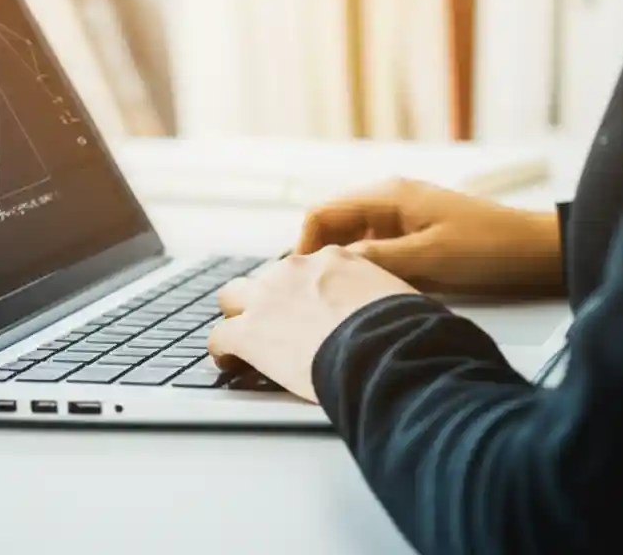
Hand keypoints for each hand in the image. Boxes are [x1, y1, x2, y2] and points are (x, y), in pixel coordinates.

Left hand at [209, 247, 417, 403]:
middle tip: (273, 324)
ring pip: (233, 298)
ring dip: (239, 317)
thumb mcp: (398, 299)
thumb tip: (398, 319)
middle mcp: (295, 269)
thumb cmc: (402, 330)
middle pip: (265, 277)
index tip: (308, 309)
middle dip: (266, 299)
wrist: (381, 349)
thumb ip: (382, 300)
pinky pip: (220, 337)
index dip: (304, 291)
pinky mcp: (248, 332)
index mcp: (333, 259)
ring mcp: (266, 298)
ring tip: (243, 342)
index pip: (307, 268)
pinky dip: (223, 351)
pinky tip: (229, 363)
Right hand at [295, 178, 564, 297]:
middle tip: (313, 295)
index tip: (301, 281)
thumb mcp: (429, 257)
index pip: (321, 214)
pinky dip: (362, 270)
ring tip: (336, 297)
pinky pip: (371, 252)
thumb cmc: (490, 248)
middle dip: (317, 258)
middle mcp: (386, 201)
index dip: (304, 246)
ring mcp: (398, 218)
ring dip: (340, 266)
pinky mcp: (410, 237)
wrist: (537, 252)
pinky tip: (367, 293)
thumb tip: (330, 267)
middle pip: (330, 226)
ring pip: (348, 241)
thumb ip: (377, 260)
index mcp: (387, 196)